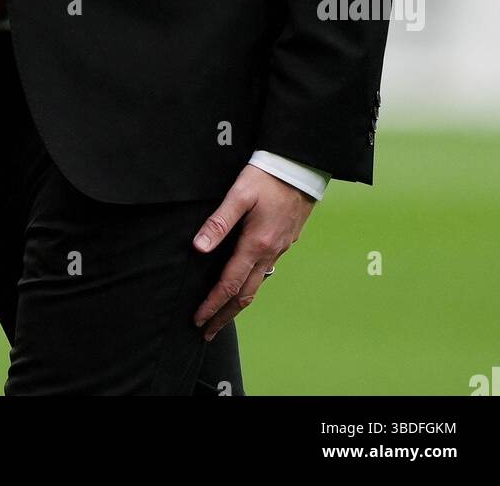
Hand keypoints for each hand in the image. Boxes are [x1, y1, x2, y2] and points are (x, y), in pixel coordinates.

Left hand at [192, 163, 316, 338]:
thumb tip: (199, 247)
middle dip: (224, 315)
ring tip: (223, 315)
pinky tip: (244, 284)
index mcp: (256, 244)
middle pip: (244, 295)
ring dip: (237, 305)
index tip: (198, 320)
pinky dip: (251, 286)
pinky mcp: (285, 242)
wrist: (301, 166)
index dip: (212, 304)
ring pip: (257, 286)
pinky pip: (266, 272)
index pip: (230, 284)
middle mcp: (270, 253)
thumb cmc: (268, 176)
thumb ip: (219, 221)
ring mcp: (280, 249)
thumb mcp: (240, 194)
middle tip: (207, 332)